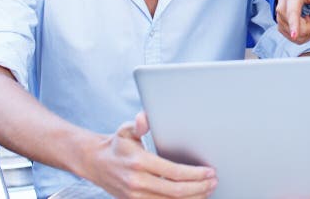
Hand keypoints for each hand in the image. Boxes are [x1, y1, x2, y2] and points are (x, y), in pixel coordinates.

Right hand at [83, 112, 217, 198]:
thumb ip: (139, 123)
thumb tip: (145, 118)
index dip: (194, 174)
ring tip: (208, 190)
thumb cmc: (117, 145)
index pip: (173, 172)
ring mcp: (136, 196)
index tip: (209, 171)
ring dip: (193, 198)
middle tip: (213, 181)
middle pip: (175, 191)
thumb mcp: (125, 129)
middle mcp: (137, 182)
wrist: (95, 163)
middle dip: (199, 187)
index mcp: (139, 162)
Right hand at [276, 0, 309, 43]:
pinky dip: (304, 34)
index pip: (292, 13)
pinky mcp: (281, 28)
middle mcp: (282, 11)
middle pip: (300, 29)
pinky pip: (297, 39)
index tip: (294, 35)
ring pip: (299, 37)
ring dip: (309, 30)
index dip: (294, 25)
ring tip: (308, 17)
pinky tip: (303, 22)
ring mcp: (280, 21)